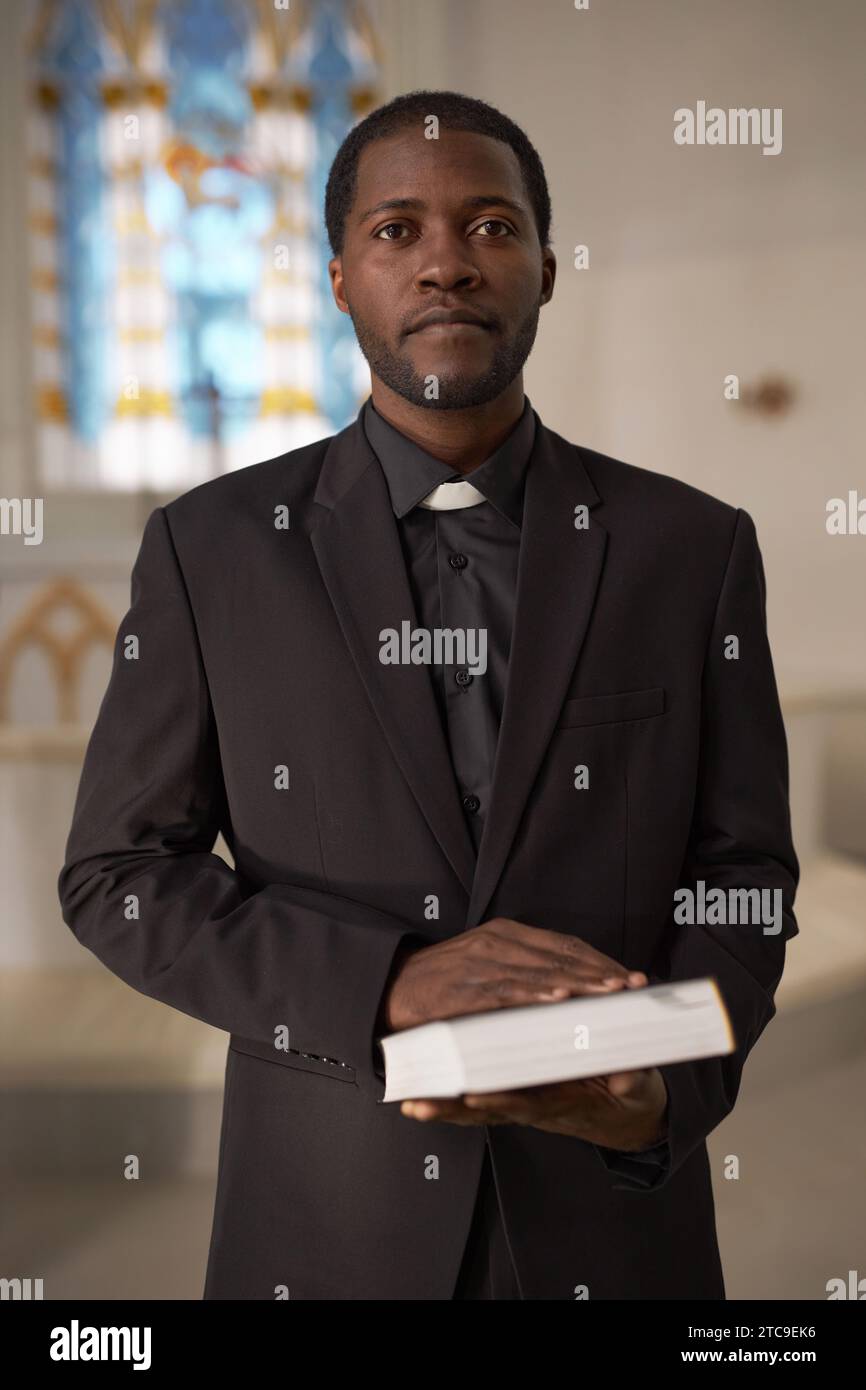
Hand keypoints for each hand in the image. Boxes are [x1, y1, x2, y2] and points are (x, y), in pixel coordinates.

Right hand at [382, 916, 646, 1032]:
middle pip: (561, 956)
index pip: (566, 945)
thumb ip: (522, 968)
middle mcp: (496, 941)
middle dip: (602, 973)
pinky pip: (507, 992)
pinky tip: (560, 1002)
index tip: (632, 978)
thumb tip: (570, 983)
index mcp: (505, 933)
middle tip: (634, 989)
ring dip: (579, 984)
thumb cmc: (442, 982)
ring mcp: (480, 964)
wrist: (388, 987)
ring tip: (610, 995)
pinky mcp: (463, 988)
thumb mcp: (484, 963)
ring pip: (540, 972)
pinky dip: (536, 996)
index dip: (601, 961)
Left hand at [401, 1066, 668, 1150]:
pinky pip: (478, 1101)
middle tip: (421, 1106)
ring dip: (444, 1107)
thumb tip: (626, 1080)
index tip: (475, 1097)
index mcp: (564, 1100)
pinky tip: (420, 1102)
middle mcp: (536, 1103)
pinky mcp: (517, 1093)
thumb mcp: (638, 1088)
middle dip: (454, 1109)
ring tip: (411, 1106)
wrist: (628, 1110)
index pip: (528, 1101)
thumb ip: (632, 1082)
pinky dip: (450, 1104)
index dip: (502, 1099)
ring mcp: (524, 1101)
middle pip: (490, 1108)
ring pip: (477, 1108)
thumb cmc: (629, 1092)